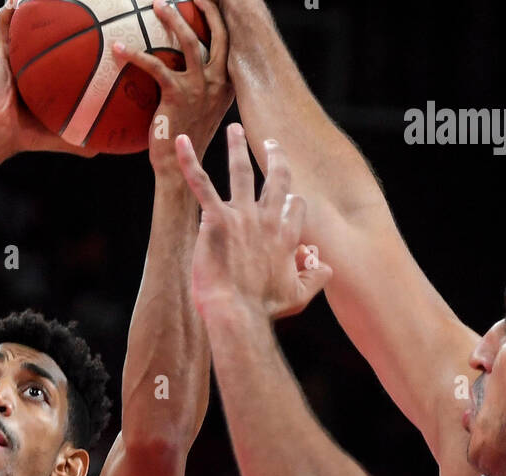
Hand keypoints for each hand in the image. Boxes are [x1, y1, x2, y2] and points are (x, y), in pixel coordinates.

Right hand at [0, 1, 99, 157]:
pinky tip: (13, 2)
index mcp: (45, 80)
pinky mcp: (0, 54)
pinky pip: (3, 27)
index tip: (91, 33)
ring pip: (22, 26)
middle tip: (69, 6)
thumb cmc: (28, 135)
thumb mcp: (60, 137)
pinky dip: (6, 14)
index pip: (62, 57)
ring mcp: (15, 57)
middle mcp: (31, 65)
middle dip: (52, 20)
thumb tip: (103, 151)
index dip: (74, 45)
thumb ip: (80, 142)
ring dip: (28, 9)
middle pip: (44, 36)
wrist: (1, 132)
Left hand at [115, 0, 233, 165]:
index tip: (206, 1)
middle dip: (205, 7)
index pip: (228, 42)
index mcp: (227, 86)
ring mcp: (199, 89)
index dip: (218, 18)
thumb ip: (203, 87)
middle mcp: (217, 83)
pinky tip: (119, 49)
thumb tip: (187, 68)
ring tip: (156, 4)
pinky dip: (135, 56)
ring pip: (189, 41)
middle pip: (216, 33)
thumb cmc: (187, 141)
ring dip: (173, 18)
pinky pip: (155, 66)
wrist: (181, 169)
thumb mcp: (204, 111)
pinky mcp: (177, 96)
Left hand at [176, 124, 333, 319]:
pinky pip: (201, 183)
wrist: (239, 315)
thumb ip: (316, 278)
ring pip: (241, 171)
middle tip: (272, 144)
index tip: (289, 205)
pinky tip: (179, 142)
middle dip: (276, 159)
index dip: (293, 204)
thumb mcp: (300, 296)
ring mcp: (242, 216)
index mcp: (286, 236)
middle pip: (277, 179)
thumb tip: (326, 265)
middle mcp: (267, 220)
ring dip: (237, 147)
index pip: (295, 206)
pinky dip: (189, 162)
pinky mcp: (217, 219)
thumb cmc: (265, 309)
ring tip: (234, 130)